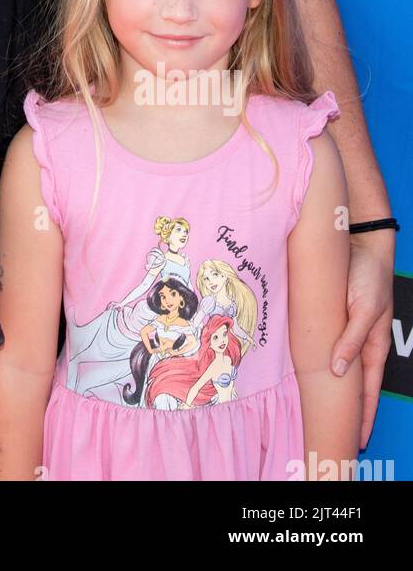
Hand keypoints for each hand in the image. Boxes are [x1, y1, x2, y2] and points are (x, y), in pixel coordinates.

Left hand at [331, 229, 394, 447]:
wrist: (360, 244)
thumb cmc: (369, 277)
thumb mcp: (364, 310)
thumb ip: (352, 340)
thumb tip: (339, 372)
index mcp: (372, 345)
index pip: (368, 390)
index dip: (364, 416)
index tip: (359, 440)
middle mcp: (360, 341)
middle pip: (354, 384)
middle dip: (350, 410)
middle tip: (339, 434)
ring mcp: (347, 330)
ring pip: (340, 367)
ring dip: (335, 388)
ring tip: (323, 412)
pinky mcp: (334, 316)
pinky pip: (328, 345)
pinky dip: (322, 362)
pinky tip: (311, 370)